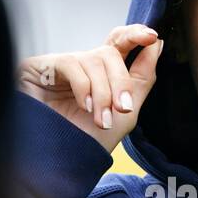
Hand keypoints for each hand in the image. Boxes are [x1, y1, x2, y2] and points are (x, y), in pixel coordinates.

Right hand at [18, 24, 163, 151]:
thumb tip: (157, 43)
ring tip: (100, 120)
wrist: (59, 163)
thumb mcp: (127, 112)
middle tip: (123, 108)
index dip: (135, 34)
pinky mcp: (40, 67)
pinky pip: (71, 63)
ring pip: (94, 59)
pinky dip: (83, 87)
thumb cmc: (89, 142)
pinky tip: (84, 106)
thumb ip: (143, 78)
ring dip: (103, 93)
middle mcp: (82, 66)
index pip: (119, 43)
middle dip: (121, 81)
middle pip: (110, 53)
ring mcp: (61, 66)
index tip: (152, 38)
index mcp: (103, 75)